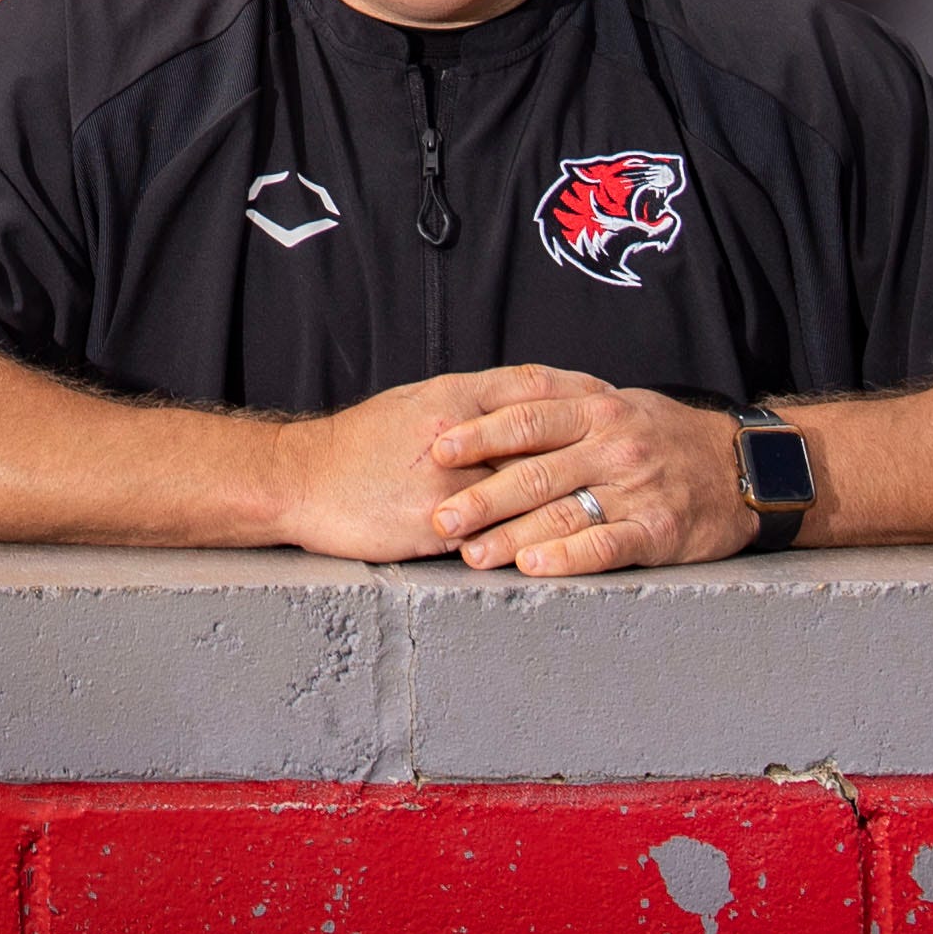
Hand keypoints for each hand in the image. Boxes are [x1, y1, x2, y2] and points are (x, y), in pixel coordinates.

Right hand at [267, 365, 608, 560]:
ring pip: (528, 488)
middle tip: (631, 449)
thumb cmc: (356, 444)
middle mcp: (459, 433)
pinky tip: (565, 546)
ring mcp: (451, 480)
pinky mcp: (437, 524)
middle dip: (591, 443)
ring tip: (612, 502)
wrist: (301, 479)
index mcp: (453, 397)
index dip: (579, 392)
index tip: (614, 398)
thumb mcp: (413, 404)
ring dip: (572, 495)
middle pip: (544, 435)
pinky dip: (534, 538)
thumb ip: (465, 405)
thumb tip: (510, 404)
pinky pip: (498, 533)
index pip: (533, 387)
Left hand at [423, 382, 756, 575]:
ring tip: (472, 554)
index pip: (527, 417)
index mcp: (596, 409)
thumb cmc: (662, 434)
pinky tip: (534, 566)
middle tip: (439, 518)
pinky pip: (607, 545)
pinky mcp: (659, 530)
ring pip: (563, 512)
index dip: (479, 434)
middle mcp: (613, 445)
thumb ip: (558, 407)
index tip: (437, 449)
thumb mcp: (614, 402)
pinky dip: (568, 557)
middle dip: (481, 497)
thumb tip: (482, 411)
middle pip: (535, 471)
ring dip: (511, 536)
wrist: (744, 465)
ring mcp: (637, 488)